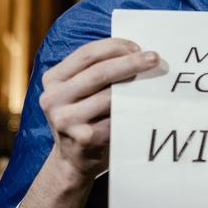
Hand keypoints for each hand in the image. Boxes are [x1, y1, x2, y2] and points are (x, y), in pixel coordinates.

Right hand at [39, 37, 158, 180]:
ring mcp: (65, 120)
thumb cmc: (84, 116)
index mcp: (53, 79)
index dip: (115, 46)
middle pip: (99, 72)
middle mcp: (53, 98)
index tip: (138, 47)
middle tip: (154, 58)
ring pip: (109, 96)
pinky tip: (145, 106)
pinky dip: (131, 111)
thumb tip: (136, 51)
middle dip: (130, 62)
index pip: (87, 54)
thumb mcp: (78, 90)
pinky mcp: (82, 138)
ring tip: (153, 82)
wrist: (72, 160)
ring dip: (135, 88)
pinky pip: (114, 119)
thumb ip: (96, 70)